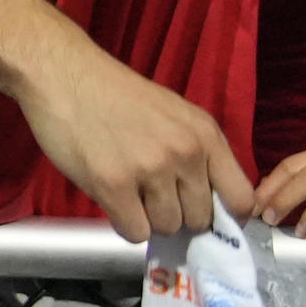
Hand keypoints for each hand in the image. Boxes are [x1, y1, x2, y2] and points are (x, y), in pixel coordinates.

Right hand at [17, 35, 253, 240]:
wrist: (64, 74)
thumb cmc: (116, 95)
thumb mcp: (174, 114)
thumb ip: (197, 154)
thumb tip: (208, 205)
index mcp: (205, 134)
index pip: (241, 199)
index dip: (227, 217)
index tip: (208, 216)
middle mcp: (185, 153)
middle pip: (200, 220)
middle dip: (177, 214)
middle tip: (152, 195)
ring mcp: (150, 170)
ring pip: (167, 227)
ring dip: (148, 218)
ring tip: (129, 190)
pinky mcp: (113, 185)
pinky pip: (135, 232)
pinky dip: (124, 222)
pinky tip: (113, 198)